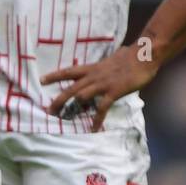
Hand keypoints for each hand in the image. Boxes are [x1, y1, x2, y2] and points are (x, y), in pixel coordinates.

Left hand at [42, 44, 159, 131]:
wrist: (144, 56)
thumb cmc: (131, 56)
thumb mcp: (112, 59)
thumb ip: (106, 64)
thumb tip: (110, 59)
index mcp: (93, 68)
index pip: (69, 71)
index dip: (54, 75)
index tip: (41, 80)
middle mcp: (94, 76)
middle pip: (70, 88)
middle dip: (58, 100)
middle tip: (49, 110)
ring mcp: (103, 84)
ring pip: (81, 96)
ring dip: (72, 108)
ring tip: (64, 120)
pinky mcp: (113, 91)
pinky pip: (102, 107)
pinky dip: (97, 119)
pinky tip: (94, 128)